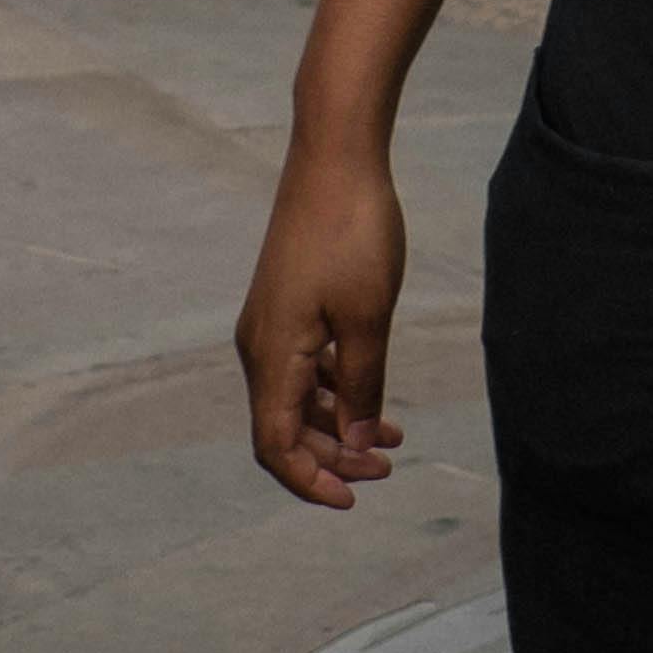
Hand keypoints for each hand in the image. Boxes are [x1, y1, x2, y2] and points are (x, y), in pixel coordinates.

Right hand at [237, 136, 407, 508]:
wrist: (336, 154)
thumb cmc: (354, 233)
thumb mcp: (368, 318)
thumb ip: (361, 387)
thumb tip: (353, 445)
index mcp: (271, 356)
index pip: (276, 446)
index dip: (310, 480)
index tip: (354, 498)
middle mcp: (261, 345)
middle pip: (285, 428)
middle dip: (332, 456)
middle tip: (386, 467)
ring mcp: (272, 321)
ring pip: (297, 397)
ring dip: (338, 422)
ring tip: (392, 437)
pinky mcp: (289, 301)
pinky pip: (305, 364)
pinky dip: (337, 386)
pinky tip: (374, 392)